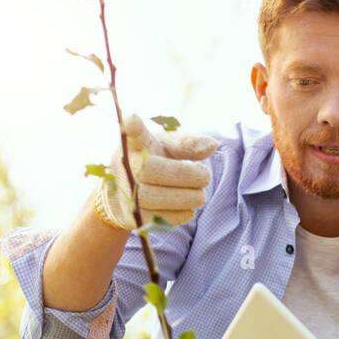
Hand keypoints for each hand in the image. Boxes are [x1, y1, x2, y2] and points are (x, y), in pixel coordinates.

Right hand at [94, 114, 216, 230]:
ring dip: (187, 197)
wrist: (127, 193)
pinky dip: (181, 213)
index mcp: (135, 143)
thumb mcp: (167, 148)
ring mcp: (125, 192)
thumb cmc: (153, 162)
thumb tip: (213, 145)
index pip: (132, 133)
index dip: (132, 127)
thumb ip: (188, 145)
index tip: (133, 120)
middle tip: (205, 176)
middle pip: (151, 170)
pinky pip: (159, 218)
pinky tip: (188, 207)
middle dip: (187, 175)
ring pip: (155, 197)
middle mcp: (125, 165)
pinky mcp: (131, 216)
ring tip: (200, 194)